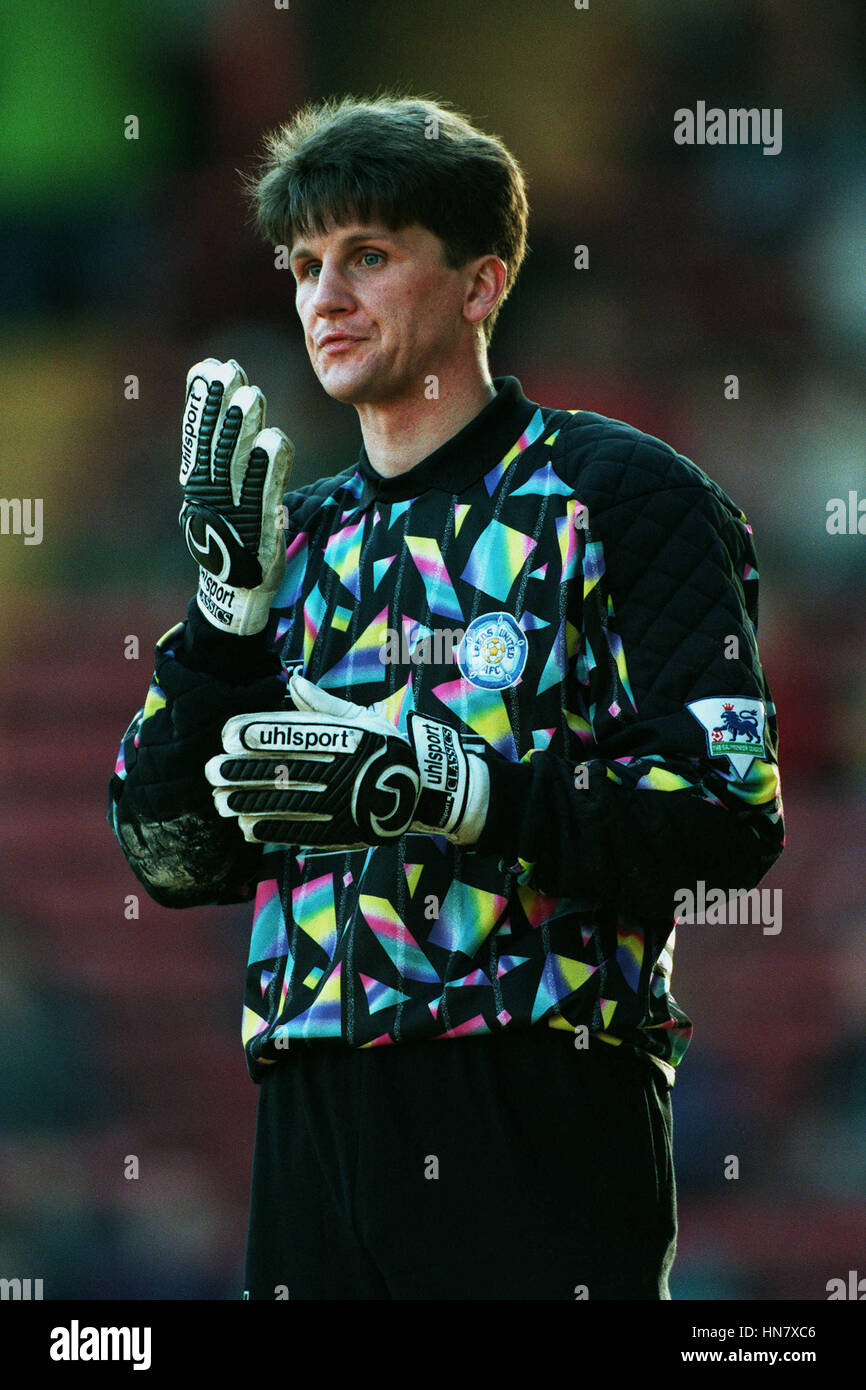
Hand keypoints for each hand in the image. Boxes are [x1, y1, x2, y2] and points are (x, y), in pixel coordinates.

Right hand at [179, 358, 293, 635]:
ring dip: (242, 429)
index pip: (196, 437)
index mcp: (198, 487)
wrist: (232, 596)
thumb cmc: (231, 537)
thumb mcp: (219, 496)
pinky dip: (268, 466)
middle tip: (230, 370)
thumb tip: (224, 402)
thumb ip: (221, 454)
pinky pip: (263, 495)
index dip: (201, 403)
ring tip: (251, 395)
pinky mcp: (258, 532)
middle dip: (220, 406)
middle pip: (213, 445)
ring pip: (236, 465)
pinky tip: (274, 439)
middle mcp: (210, 498)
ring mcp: (232, 515)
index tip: (207, 368)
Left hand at [203, 673, 489, 849]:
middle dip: (241, 771)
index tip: (228, 736)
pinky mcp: (341, 828)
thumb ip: (324, 704)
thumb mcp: (364, 718)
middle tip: (212, 769)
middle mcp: (339, 769)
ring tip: (220, 800)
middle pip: (281, 769)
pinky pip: (300, 830)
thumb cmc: (386, 749)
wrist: (423, 793)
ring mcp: (340, 801)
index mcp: (342, 738)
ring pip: (285, 803)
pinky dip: (271, 829)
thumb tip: (292, 681)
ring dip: (247, 803)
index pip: (291, 735)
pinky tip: (245, 826)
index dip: (256, 736)